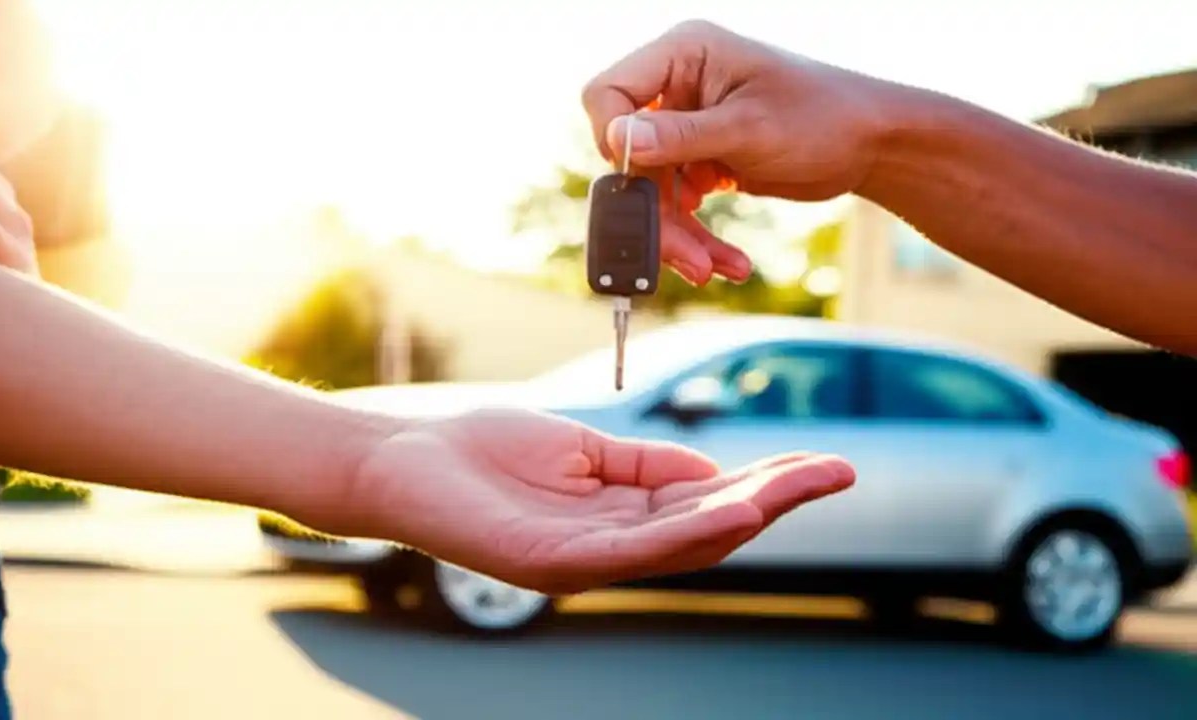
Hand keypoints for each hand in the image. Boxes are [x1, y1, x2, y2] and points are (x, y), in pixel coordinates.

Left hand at [297, 408, 853, 593]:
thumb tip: (714, 471)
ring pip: (680, 545)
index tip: (820, 463)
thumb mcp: (581, 447)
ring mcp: (581, 561)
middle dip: (775, 501)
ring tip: (802, 486)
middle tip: (839, 472)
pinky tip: (732, 510)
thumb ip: (644, 464)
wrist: (402, 460)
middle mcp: (608, 549)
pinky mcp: (549, 564)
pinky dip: (686, 533)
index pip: (704, 505)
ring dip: (747, 515)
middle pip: (707, 530)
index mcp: (616, 519)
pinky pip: (629, 552)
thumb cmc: (482, 454)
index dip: (764, 485)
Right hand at [582, 20, 899, 285]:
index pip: (608, 93)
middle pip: (628, 158)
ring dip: (679, 236)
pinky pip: (676, 205)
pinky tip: (724, 261)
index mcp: (683, 54)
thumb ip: (680, 136)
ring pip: (651, 192)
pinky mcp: (698, 160)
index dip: (612, 141)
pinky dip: (695, 237)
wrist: (871, 145)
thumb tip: (618, 141)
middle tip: (687, 259)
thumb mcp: (749, 129)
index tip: (637, 183)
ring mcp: (685, 125)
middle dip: (657, 213)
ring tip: (715, 269)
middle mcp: (676, 85)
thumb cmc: (822, 116)